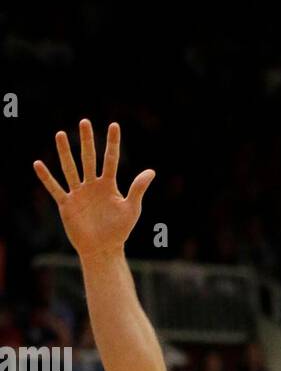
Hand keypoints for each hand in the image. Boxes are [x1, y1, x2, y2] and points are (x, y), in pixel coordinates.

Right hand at [34, 120, 154, 259]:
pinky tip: (38, 164)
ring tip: (61, 134)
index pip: (111, 159)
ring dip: (65, 152)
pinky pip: (55, 188)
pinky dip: (47, 178)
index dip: (112, 143)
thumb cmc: (119, 230)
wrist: (103, 248)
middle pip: (89, 158)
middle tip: (85, 122)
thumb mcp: (132, 208)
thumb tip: (152, 171)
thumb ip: (138, 189)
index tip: (114, 125)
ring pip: (70, 169)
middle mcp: (92, 185)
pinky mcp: (67, 204)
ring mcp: (78, 193)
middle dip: (87, 141)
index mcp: (108, 185)